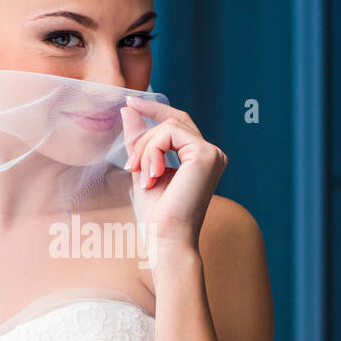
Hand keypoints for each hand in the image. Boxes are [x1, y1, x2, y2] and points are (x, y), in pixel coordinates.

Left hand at [121, 96, 227, 254]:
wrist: (167, 239)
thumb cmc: (157, 215)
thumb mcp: (143, 169)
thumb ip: (139, 141)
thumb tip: (128, 110)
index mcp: (200, 158)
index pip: (178, 123)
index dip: (155, 109)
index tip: (130, 101)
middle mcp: (211, 153)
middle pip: (173, 121)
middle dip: (145, 136)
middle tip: (130, 165)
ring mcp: (212, 153)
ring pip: (168, 127)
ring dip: (146, 149)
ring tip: (142, 176)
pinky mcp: (206, 155)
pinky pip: (169, 134)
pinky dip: (152, 152)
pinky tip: (152, 176)